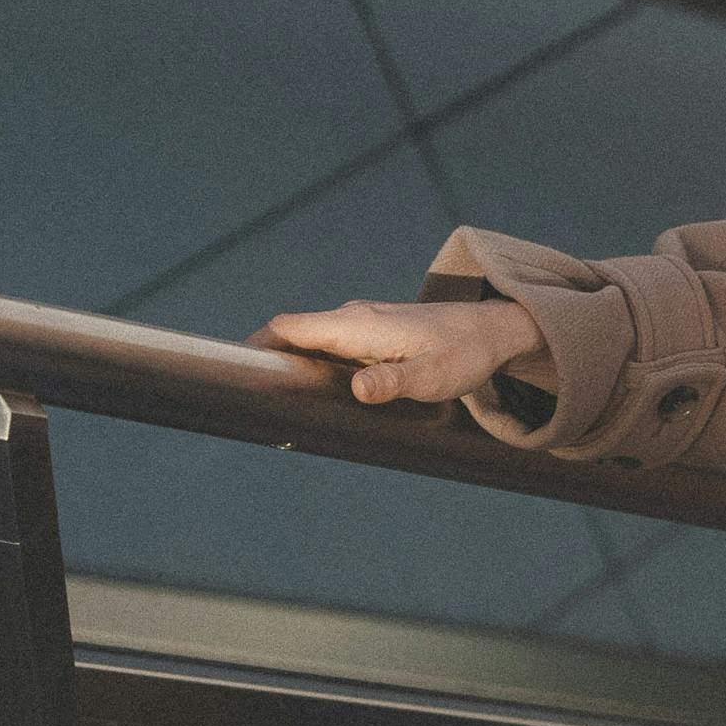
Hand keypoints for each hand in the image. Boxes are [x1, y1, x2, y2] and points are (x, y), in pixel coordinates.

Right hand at [253, 295, 542, 407]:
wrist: (492, 331)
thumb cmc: (464, 354)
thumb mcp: (433, 376)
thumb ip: (393, 382)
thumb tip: (357, 390)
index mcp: (357, 325)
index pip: (289, 328)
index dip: (256, 347)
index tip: (233, 375)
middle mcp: (351, 319)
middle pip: (291, 335)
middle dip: (266, 362)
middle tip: (249, 404)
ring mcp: (360, 325)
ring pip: (309, 342)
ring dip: (289, 366)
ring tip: (275, 406)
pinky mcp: (370, 335)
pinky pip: (328, 347)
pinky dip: (312, 365)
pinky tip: (313, 394)